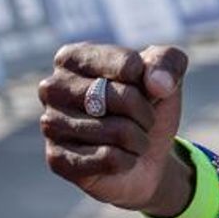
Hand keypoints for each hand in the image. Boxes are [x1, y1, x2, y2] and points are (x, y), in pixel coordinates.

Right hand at [39, 42, 191, 214]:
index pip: (128, 65)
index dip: (152, 82)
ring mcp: (50, 124)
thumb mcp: (167, 73)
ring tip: (132, 138)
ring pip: (118, 131)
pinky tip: (119, 157)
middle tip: (144, 119)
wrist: (146, 154)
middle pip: (122, 97)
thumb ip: (168, 62)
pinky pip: (109, 159)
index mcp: (72, 57)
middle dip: (146, 112)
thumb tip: (157, 84)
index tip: (147, 88)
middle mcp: (52, 87)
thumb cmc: (149, 105)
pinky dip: (128, 160)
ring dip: (139, 138)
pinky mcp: (57, 160)